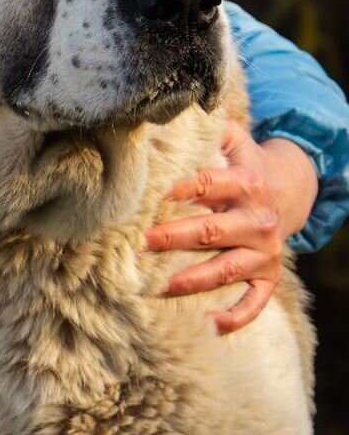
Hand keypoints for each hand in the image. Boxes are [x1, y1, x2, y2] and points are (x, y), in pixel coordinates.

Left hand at [146, 121, 317, 334]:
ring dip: (193, 280)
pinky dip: (238, 316)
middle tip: (144, 243)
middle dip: (175, 238)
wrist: (290, 191)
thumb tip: (175, 108)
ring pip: (226, 270)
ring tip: (160, 287)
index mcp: (244, 184)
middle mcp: (256, 220)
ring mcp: (264, 251)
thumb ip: (210, 130)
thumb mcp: (235, 142)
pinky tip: (212, 326)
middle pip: (211, 232)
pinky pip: (256, 301)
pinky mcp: (270, 275)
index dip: (182, 189)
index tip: (155, 195)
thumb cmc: (245, 167)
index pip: (207, 186)